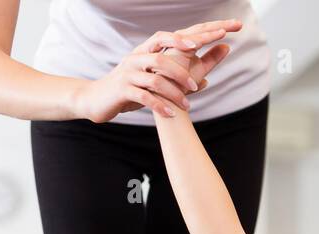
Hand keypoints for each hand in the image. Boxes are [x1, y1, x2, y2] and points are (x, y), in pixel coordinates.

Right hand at [73, 20, 240, 121]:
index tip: (220, 32)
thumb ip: (189, 69)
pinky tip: (171, 115)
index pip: (174, 36)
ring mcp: (129, 72)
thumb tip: (216, 65)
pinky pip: (143, 96)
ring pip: (155, 78)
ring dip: (174, 92)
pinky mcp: (122, 90)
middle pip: (163, 54)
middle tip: (197, 83)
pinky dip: (159, 106)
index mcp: (148, 50)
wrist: (98, 100)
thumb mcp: (160, 77)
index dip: (196, 34)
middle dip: (182, 69)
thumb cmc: (134, 87)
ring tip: (187, 106)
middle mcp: (138, 56)